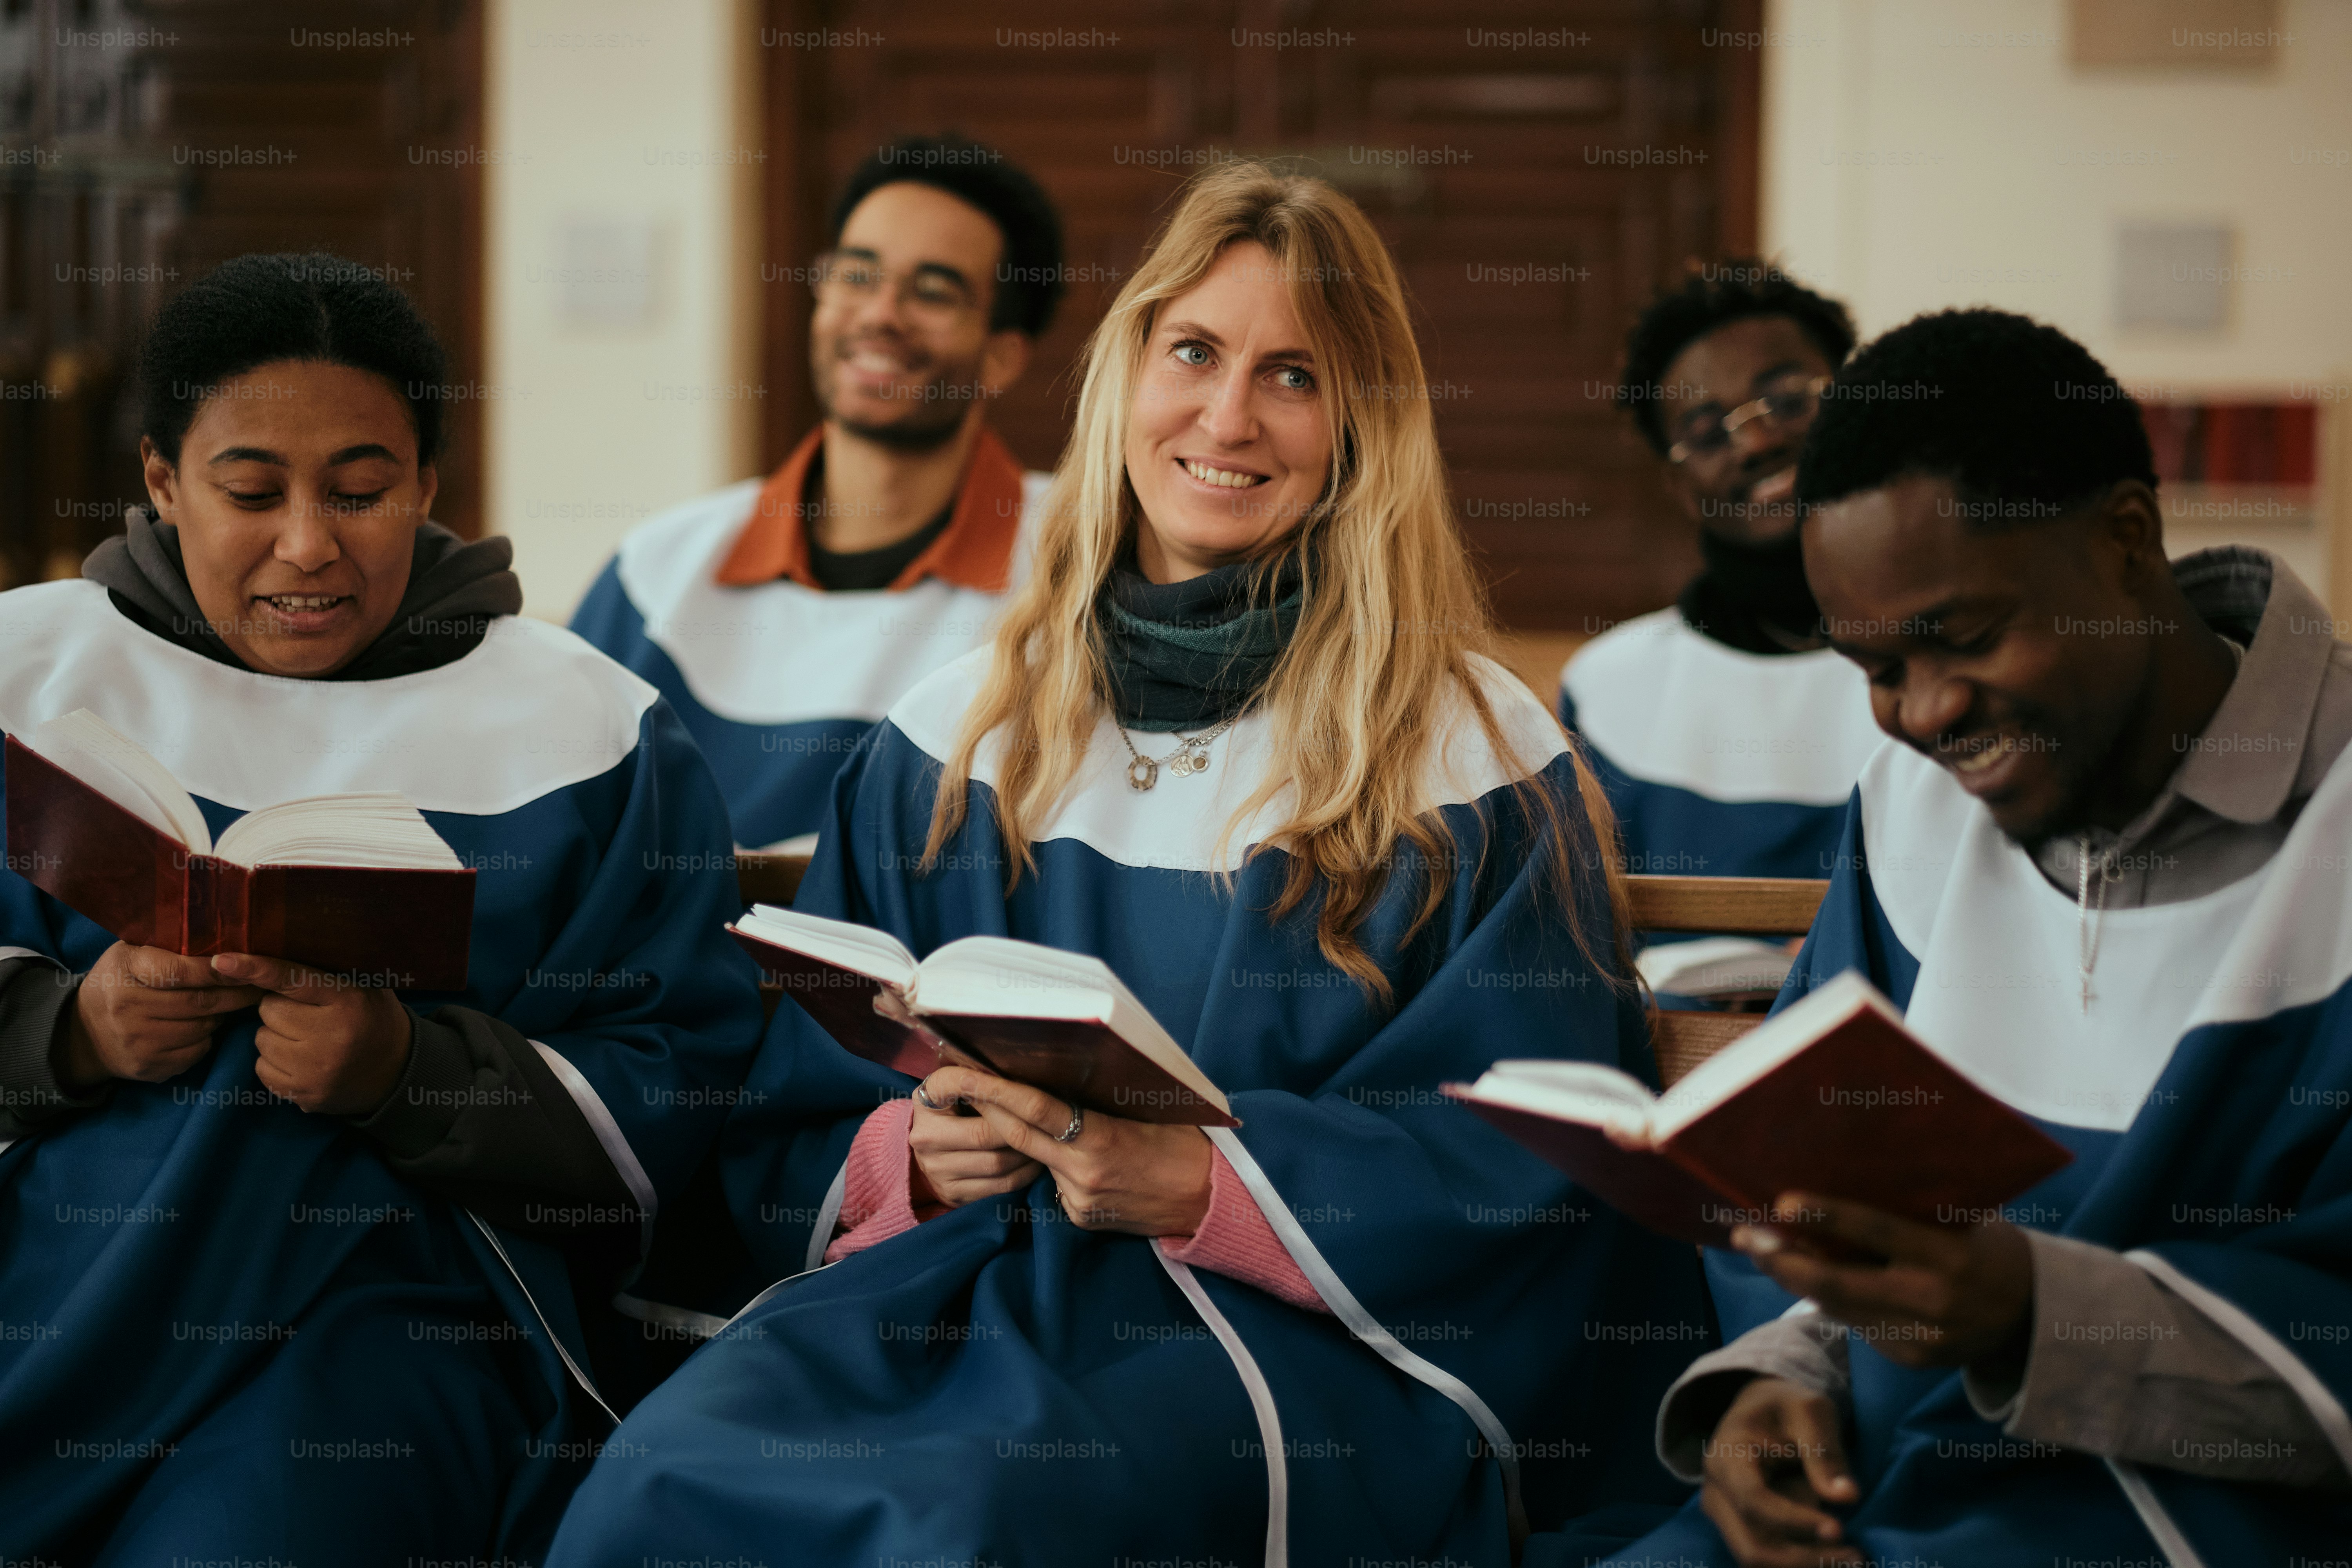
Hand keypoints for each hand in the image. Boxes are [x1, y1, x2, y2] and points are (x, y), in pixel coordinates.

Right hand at [61, 942, 266, 1088]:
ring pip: (203, 1028)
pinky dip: (207, 1038)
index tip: (246, 965)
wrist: (83, 1033)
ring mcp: (137, 1040)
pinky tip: (204, 1026)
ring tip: (227, 1004)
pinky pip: (196, 1052)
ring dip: (221, 1016)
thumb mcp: (131, 953)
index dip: (218, 970)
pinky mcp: (148, 1066)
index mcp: (125, 970)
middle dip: (236, 994)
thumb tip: (223, 938)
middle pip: (199, 1002)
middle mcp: (127, 1006)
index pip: (180, 971)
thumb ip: (168, 944)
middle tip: (258, 985)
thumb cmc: (119, 982)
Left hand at [208, 953, 411, 1115]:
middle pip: (270, 1011)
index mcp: (348, 1001)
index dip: (256, 968)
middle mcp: (331, 1036)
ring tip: (304, 1039)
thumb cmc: (375, 1020)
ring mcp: (316, 1069)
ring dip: (275, 1036)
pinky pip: (263, 1069)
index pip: (294, 979)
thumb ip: (327, 975)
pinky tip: (300, 1060)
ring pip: (261, 1040)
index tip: (221, 961)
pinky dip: (274, 1062)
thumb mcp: (365, 988)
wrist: (398, 1072)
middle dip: (279, 1009)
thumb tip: (272, 961)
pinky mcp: (304, 1094)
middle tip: (304, 1014)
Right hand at [907, 1068, 1046, 1208]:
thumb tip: (1022, 1077)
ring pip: (996, 1163)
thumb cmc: (955, 1107)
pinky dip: (1023, 1175)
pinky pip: (998, 1186)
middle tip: (1046, 1123)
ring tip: (1044, 1141)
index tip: (1021, 1085)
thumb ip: (981, 1079)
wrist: (930, 1145)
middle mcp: (925, 1136)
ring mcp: (936, 1168)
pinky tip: (1034, 1163)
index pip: (959, 1084)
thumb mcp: (957, 1086)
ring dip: (1026, 1154)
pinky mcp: (950, 1192)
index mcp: (926, 1099)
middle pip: (984, 1134)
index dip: (992, 1085)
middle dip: (1021, 1129)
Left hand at [913, 1064, 1213, 1235]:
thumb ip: (1099, 1102)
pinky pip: (1057, 1185)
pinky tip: (1093, 1166)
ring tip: (1062, 1125)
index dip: (997, 1090)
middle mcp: (1082, 1173)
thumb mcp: (1144, 1111)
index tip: (971, 1072)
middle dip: (991, 1109)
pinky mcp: (1080, 1219)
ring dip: (1037, 1141)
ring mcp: (1078, 1200)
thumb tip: (1060, 1078)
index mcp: (1099, 1139)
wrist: (1208, 1199)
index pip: (1035, 1110)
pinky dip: (1062, 1170)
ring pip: (1039, 1161)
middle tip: (968, 1083)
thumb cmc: (1183, 1144)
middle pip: (1020, 1135)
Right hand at [1698, 1376, 1861, 1566]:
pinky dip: (1801, 1561)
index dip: (1795, 1520)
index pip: (1754, 1500)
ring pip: (1760, 1558)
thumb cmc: (1786, 1407)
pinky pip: (1768, 1556)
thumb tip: (1847, 1496)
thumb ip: (1825, 1454)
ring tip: (1852, 1558)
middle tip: (1857, 1558)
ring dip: (1806, 1563)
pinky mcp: (1739, 1529)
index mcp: (1726, 1458)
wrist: (1761, 1410)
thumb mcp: (1810, 1413)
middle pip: (1753, 1545)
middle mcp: (1716, 1494)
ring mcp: (1724, 1516)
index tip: (1839, 1529)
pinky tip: (1834, 1555)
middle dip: (1805, 1559)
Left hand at [1733, 1191, 2034, 1369]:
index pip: (1877, 1232)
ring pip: (1839, 1307)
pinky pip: (1857, 1325)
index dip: (1827, 1218)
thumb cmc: (1985, 1246)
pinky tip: (1804, 1278)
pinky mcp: (1911, 1360)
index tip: (1781, 1203)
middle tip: (1744, 1236)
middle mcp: (1932, 1301)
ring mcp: (1920, 1339)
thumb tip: (1833, 1185)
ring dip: (1794, 1279)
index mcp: (1948, 1256)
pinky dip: (1830, 1300)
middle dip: (1783, 1261)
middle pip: (1839, 1284)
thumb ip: (1906, 1213)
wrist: (2033, 1316)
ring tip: (1761, 1251)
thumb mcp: (1957, 1222)